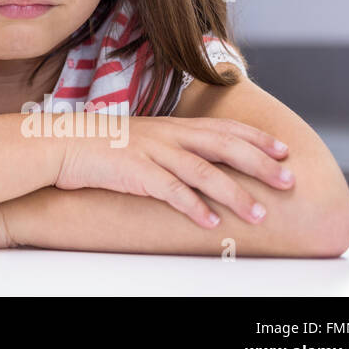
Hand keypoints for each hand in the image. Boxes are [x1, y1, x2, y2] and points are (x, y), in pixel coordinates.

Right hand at [53, 113, 293, 227]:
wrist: (60, 143)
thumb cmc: (100, 146)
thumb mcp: (142, 139)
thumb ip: (170, 147)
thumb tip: (195, 166)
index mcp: (171, 126)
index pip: (223, 127)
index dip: (256, 138)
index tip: (284, 150)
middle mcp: (167, 135)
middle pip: (224, 146)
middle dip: (260, 164)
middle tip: (288, 180)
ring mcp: (152, 152)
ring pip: (203, 171)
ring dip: (234, 194)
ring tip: (259, 214)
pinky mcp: (134, 171)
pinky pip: (169, 190)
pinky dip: (192, 206)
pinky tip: (210, 222)